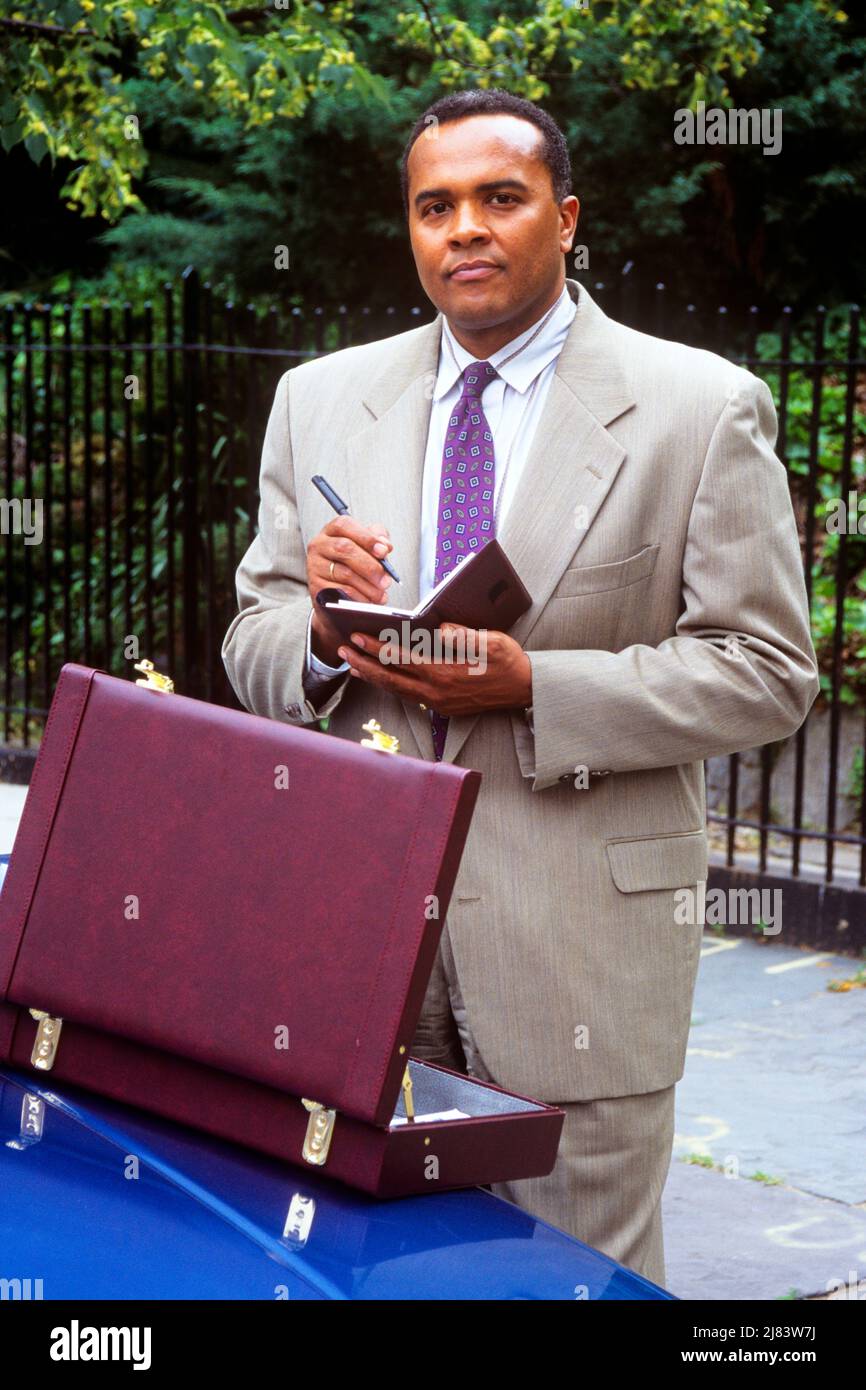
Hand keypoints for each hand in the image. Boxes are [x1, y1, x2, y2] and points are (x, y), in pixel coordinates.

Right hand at [307, 516, 392, 664]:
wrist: (337, 598)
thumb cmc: (355, 567)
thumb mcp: (366, 549)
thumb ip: (377, 540)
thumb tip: (385, 545)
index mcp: (331, 531)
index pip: (345, 525)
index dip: (366, 537)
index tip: (384, 551)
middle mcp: (319, 545)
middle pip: (345, 548)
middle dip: (370, 565)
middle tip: (386, 580)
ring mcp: (314, 566)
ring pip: (345, 573)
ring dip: (369, 586)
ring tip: (381, 594)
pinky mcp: (315, 587)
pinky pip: (341, 592)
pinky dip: (360, 597)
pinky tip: (369, 601)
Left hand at [336, 623, 532, 715]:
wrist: (524, 690)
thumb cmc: (508, 661)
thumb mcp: (491, 642)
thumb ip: (464, 636)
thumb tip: (439, 629)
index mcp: (445, 672)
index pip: (401, 659)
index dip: (375, 647)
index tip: (356, 636)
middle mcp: (437, 692)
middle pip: (391, 679)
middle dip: (364, 663)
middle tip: (342, 650)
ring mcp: (439, 703)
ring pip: (397, 690)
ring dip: (373, 676)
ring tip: (353, 664)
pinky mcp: (443, 708)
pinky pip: (409, 695)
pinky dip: (391, 685)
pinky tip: (382, 676)